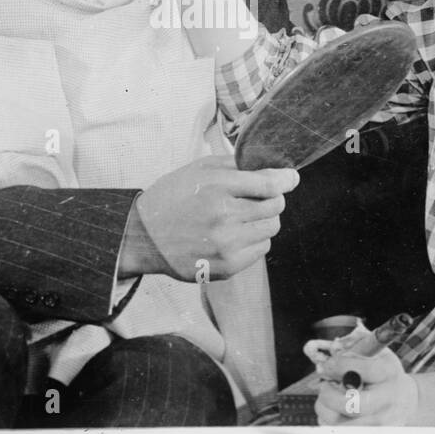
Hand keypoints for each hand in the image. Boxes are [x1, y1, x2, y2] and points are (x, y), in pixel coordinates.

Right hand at [121, 154, 296, 281]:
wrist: (143, 237)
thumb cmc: (172, 197)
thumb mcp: (199, 169)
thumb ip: (236, 166)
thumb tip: (275, 170)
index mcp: (217, 187)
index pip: (270, 183)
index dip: (286, 179)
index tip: (291, 178)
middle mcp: (224, 216)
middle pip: (276, 206)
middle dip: (271, 199)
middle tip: (256, 198)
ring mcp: (227, 245)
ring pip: (271, 228)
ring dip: (263, 220)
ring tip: (242, 217)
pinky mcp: (227, 267)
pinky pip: (261, 249)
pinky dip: (254, 240)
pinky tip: (235, 235)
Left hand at [313, 344, 420, 425]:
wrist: (406, 402)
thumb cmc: (385, 375)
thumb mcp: (378, 354)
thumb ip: (356, 347)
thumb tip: (332, 350)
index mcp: (388, 374)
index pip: (362, 370)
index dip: (338, 366)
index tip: (327, 365)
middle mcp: (386, 401)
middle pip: (350, 404)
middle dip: (328, 393)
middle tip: (324, 386)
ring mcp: (380, 424)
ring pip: (339, 423)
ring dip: (325, 408)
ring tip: (329, 397)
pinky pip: (337, 433)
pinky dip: (328, 420)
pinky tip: (335, 410)